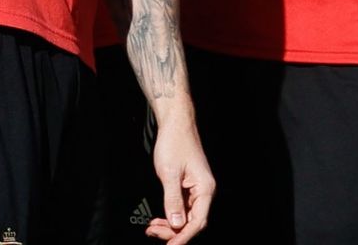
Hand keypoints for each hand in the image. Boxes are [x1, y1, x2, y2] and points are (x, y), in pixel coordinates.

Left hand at [145, 116, 213, 242]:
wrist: (175, 124)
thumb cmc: (175, 142)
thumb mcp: (170, 173)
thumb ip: (172, 200)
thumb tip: (176, 223)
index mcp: (205, 188)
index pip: (197, 222)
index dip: (183, 237)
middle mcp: (203, 191)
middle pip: (192, 222)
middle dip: (173, 232)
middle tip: (153, 232)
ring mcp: (196, 190)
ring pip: (186, 217)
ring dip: (170, 225)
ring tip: (152, 228)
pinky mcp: (188, 187)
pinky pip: (181, 208)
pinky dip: (170, 215)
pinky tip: (158, 219)